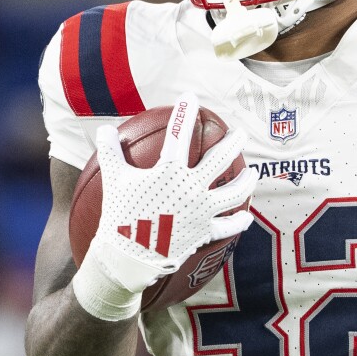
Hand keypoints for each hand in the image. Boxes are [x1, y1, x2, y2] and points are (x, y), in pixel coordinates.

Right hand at [70, 94, 256, 320]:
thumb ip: (110, 152)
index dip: (184, 112)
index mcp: (169, 171)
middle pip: (220, 160)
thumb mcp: (113, 180)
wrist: (129, 257)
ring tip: (252, 173)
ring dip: (246, 181)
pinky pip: (227, 226)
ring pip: (234, 192)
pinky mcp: (204, 232)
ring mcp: (202, 211)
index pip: (178, 134)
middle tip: (240, 134)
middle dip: (233, 143)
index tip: (190, 98)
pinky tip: (246, 215)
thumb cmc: (119, 215)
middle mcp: (192, 188)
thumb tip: (104, 129)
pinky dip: (238, 221)